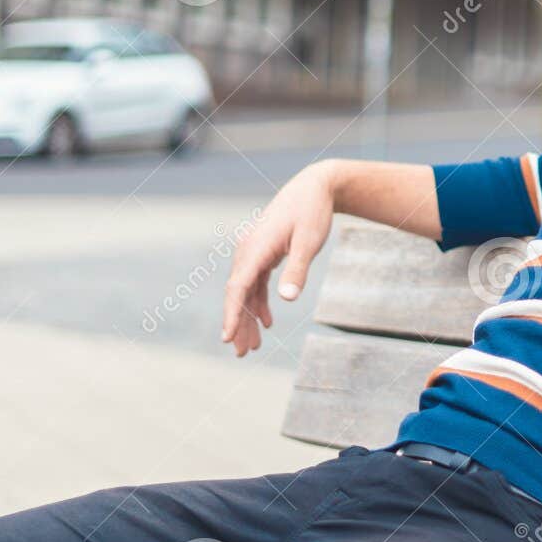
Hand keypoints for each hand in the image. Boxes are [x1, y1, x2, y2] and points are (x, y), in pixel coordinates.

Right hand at [221, 160, 337, 355]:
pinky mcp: (262, 253)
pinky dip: (258, 303)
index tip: (227, 337)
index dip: (231, 313)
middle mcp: (248, 250)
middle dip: (238, 324)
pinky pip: (255, 283)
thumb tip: (287, 300)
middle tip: (242, 354)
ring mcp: (253, 252)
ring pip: (245, 291)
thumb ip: (297, 270)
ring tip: (252, 347)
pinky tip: (266, 323)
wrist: (314, 187)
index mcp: (255, 248)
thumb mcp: (309, 242)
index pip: (238, 287)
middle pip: (238, 293)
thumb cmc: (312, 212)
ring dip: (247, 318)